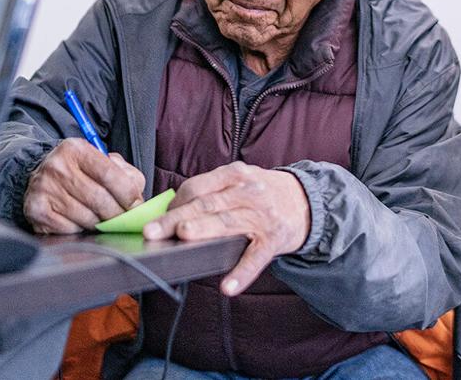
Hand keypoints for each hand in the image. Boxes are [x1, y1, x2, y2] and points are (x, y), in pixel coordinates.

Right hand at [23, 138, 145, 233]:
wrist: (41, 174)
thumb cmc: (80, 170)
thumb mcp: (103, 161)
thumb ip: (125, 174)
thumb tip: (137, 199)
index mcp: (76, 149)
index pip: (109, 173)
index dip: (127, 193)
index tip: (136, 205)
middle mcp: (57, 167)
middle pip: (99, 198)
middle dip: (117, 213)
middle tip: (123, 218)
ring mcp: (45, 189)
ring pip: (86, 217)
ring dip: (100, 223)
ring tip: (101, 217)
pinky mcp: (36, 210)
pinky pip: (70, 229)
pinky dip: (81, 229)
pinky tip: (80, 221)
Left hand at [143, 161, 310, 296]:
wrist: (306, 202)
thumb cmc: (264, 193)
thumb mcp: (241, 181)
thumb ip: (212, 191)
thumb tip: (170, 210)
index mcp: (235, 175)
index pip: (198, 187)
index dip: (175, 203)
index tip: (157, 219)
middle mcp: (248, 192)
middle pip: (207, 205)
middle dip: (178, 218)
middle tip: (154, 230)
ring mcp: (262, 215)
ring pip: (227, 223)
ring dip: (205, 230)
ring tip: (185, 237)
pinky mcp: (274, 238)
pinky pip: (255, 257)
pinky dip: (242, 272)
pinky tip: (228, 287)